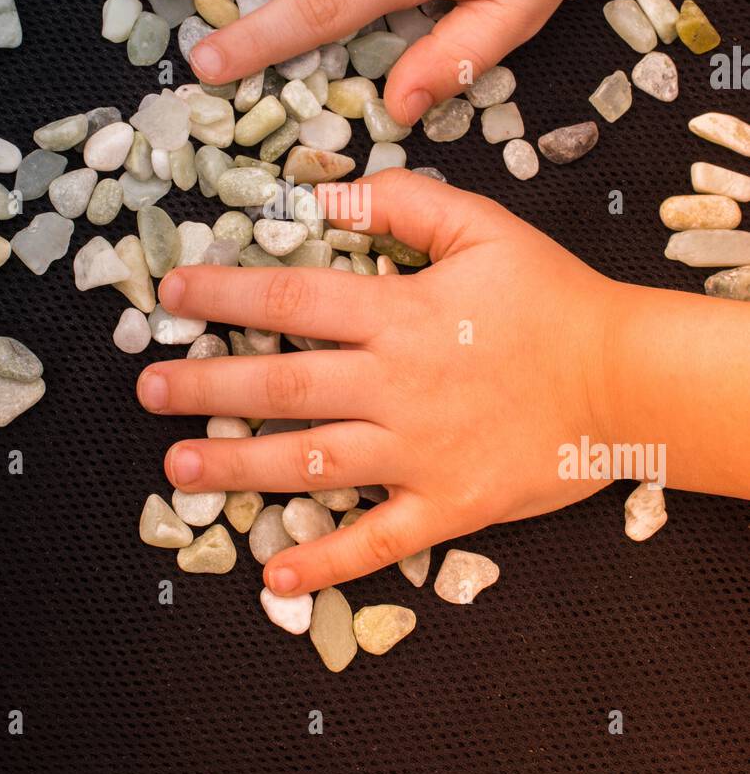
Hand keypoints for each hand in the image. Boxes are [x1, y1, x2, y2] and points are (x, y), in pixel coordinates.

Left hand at [136, 169, 618, 595]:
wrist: (626, 381)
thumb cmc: (553, 300)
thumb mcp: (484, 227)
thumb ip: (405, 204)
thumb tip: (331, 196)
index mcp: (400, 316)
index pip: (290, 302)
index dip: (223, 295)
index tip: (171, 296)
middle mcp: (395, 387)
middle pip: (282, 387)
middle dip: (206, 387)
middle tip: (149, 390)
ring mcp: (418, 454)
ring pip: (311, 464)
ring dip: (239, 468)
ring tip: (178, 469)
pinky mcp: (447, 507)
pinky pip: (378, 541)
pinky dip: (327, 563)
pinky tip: (274, 578)